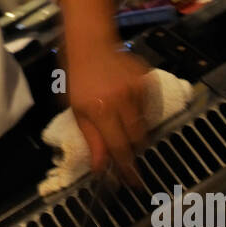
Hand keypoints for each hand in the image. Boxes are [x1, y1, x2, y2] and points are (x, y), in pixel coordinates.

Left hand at [68, 47, 147, 184]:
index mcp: (101, 110)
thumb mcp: (76, 110)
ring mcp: (137, 89)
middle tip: (126, 154)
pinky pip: (149, 107)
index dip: (126, 168)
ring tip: (120, 121)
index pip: (119, 148)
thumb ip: (91, 139)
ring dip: (135, 130)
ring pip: (144, 124)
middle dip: (132, 150)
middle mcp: (122, 101)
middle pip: (137, 139)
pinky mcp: (147, 80)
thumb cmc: (77, 78)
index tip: (133, 182)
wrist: (90, 43)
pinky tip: (126, 104)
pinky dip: (141, 112)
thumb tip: (101, 167)